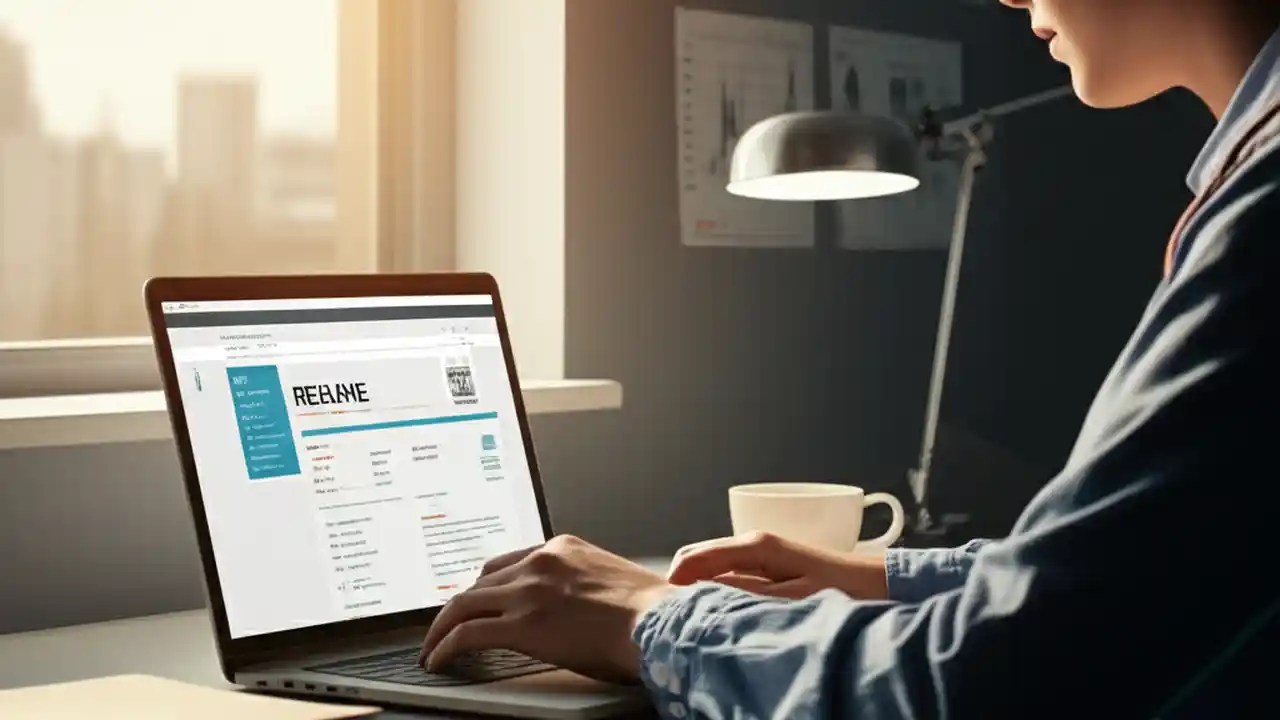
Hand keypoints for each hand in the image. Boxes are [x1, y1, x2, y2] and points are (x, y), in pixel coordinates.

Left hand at [418, 535, 674, 682]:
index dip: (486, 585)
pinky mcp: (521, 624)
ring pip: (464, 605)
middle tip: (448, 626)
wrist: (659, 622)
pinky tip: (439, 660)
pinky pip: (466, 634)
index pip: (508, 562)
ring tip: (433, 647)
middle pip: (481, 582)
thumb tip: (577, 606)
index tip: (478, 599)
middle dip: (461, 606)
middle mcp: (540, 562)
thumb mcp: (612, 579)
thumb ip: (583, 583)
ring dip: (442, 628)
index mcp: (562, 548)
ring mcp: (528, 592)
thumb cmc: (650, 610)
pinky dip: (445, 647)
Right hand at [667, 531, 888, 599]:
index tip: (667, 607)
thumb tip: (707, 592)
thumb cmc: (837, 588)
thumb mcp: (792, 596)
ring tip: (691, 611)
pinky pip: (727, 568)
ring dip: (697, 582)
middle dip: (682, 579)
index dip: (677, 579)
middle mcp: (753, 541)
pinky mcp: (765, 560)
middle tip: (676, 612)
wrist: (870, 581)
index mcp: (756, 545)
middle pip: (700, 554)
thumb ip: (748, 592)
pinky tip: (714, 604)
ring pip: (711, 561)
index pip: (698, 555)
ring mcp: (759, 549)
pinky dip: (713, 583)